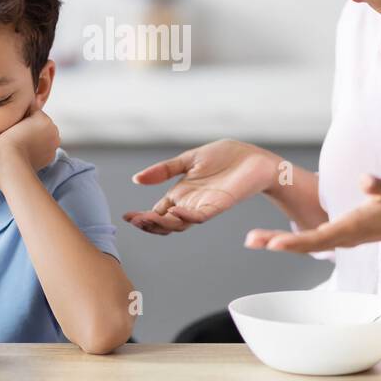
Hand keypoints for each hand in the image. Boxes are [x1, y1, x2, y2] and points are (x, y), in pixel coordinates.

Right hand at [0, 105, 60, 173]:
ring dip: (36, 138)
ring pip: (44, 136)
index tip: (15, 125)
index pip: (33, 111)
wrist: (11, 164)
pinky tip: (27, 152)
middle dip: (32, 127)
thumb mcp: (12, 119)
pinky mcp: (51, 157)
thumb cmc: (7, 142)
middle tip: (18, 135)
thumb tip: (27, 105)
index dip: (22, 117)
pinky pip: (45, 148)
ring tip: (22, 144)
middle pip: (41, 124)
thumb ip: (22, 112)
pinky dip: (38, 149)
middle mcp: (53, 130)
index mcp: (45, 118)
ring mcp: (54, 145)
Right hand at [123, 139, 280, 235]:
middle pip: (166, 222)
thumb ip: (165, 170)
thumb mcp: (189, 159)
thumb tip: (136, 179)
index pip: (157, 211)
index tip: (127, 217)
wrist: (253, 157)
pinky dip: (187, 216)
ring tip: (149, 219)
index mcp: (181, 193)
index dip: (142, 216)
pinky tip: (176, 212)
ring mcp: (203, 206)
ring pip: (180, 223)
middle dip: (149, 223)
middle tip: (135, 220)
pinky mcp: (219, 205)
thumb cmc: (225, 157)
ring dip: (164, 223)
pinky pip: (200, 216)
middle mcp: (190, 204)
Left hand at [244, 174, 380, 253]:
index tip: (272, 242)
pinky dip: (291, 240)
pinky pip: (311, 240)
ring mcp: (341, 237)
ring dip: (279, 242)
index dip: (295, 240)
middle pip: (305, 244)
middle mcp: (343, 236)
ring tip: (252, 240)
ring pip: (305, 244)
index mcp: (351, 226)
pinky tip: (274, 238)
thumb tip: (365, 181)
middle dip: (277, 243)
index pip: (318, 237)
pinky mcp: (341, 234)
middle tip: (249, 240)